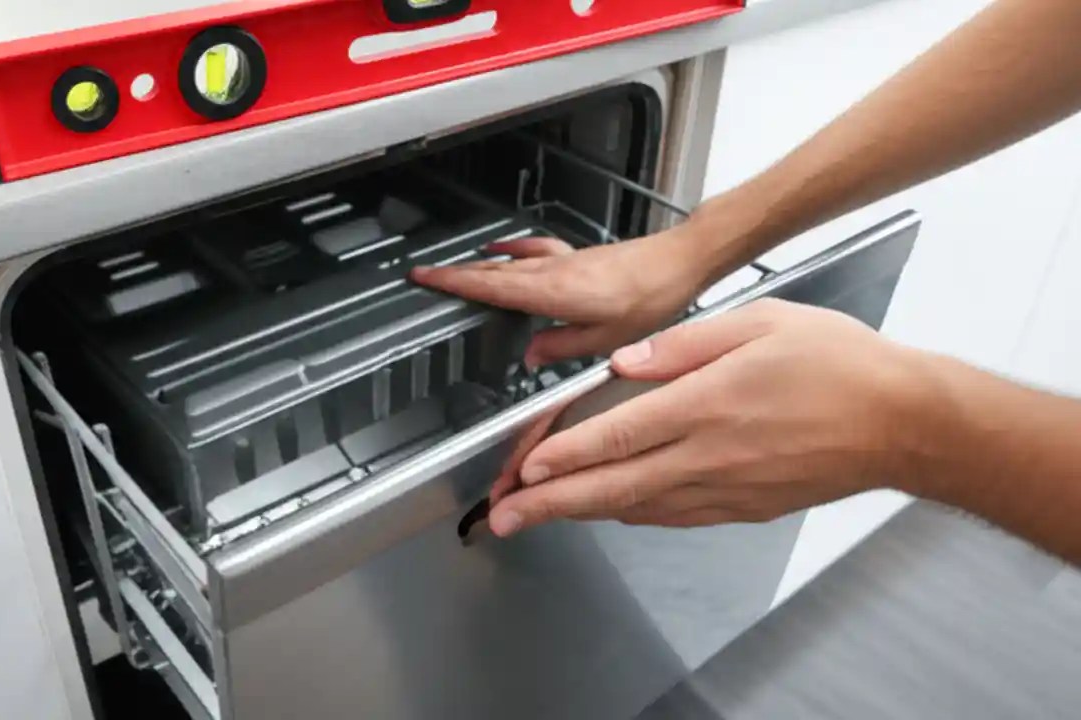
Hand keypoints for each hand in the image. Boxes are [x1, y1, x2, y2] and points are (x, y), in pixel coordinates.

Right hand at [409, 223, 717, 365]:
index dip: (455, 283)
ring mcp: (564, 260)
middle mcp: (553, 271)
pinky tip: (504, 248)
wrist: (680, 262)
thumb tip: (530, 355)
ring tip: (454, 270)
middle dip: (456, 274)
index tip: (425, 278)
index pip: (492, 286)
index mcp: (553, 292)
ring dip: (479, 265)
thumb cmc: (650, 299)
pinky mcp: (578, 257)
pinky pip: (535, 250)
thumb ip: (562, 347)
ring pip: (510, 262)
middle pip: (493, 271)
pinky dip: (513, 250)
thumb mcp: (606, 339)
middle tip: (425, 275)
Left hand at [485, 298, 935, 535]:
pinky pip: (673, 515)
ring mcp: (726, 488)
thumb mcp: (760, 322)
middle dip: (549, 504)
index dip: (562, 457)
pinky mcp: (743, 507)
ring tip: (536, 518)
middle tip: (502, 517)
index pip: (617, 435)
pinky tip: (607, 510)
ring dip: (580, 513)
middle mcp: (710, 454)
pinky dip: (630, 514)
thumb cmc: (839, 366)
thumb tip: (625, 360)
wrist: (903, 423)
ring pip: (637, 507)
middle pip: (613, 486)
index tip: (522, 469)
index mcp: (708, 404)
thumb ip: (683, 342)